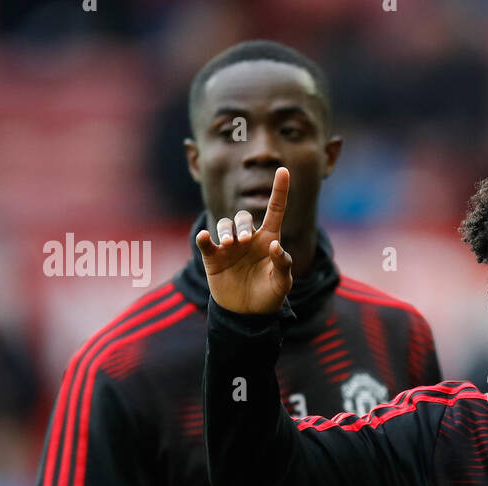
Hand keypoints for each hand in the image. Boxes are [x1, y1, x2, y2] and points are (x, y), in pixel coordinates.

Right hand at [196, 166, 292, 314]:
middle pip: (243, 218)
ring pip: (225, 226)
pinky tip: (205, 238)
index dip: (279, 190)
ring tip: (229, 244)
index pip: (275, 210)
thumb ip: (282, 265)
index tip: (283, 170)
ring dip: (226, 231)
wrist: (248, 314)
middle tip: (245, 241)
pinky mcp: (213, 257)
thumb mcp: (282, 283)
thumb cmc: (269, 295)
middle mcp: (249, 238)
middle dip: (243, 225)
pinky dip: (203, 238)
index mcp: (269, 239)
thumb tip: (275, 246)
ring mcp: (229, 247)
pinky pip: (205, 242)